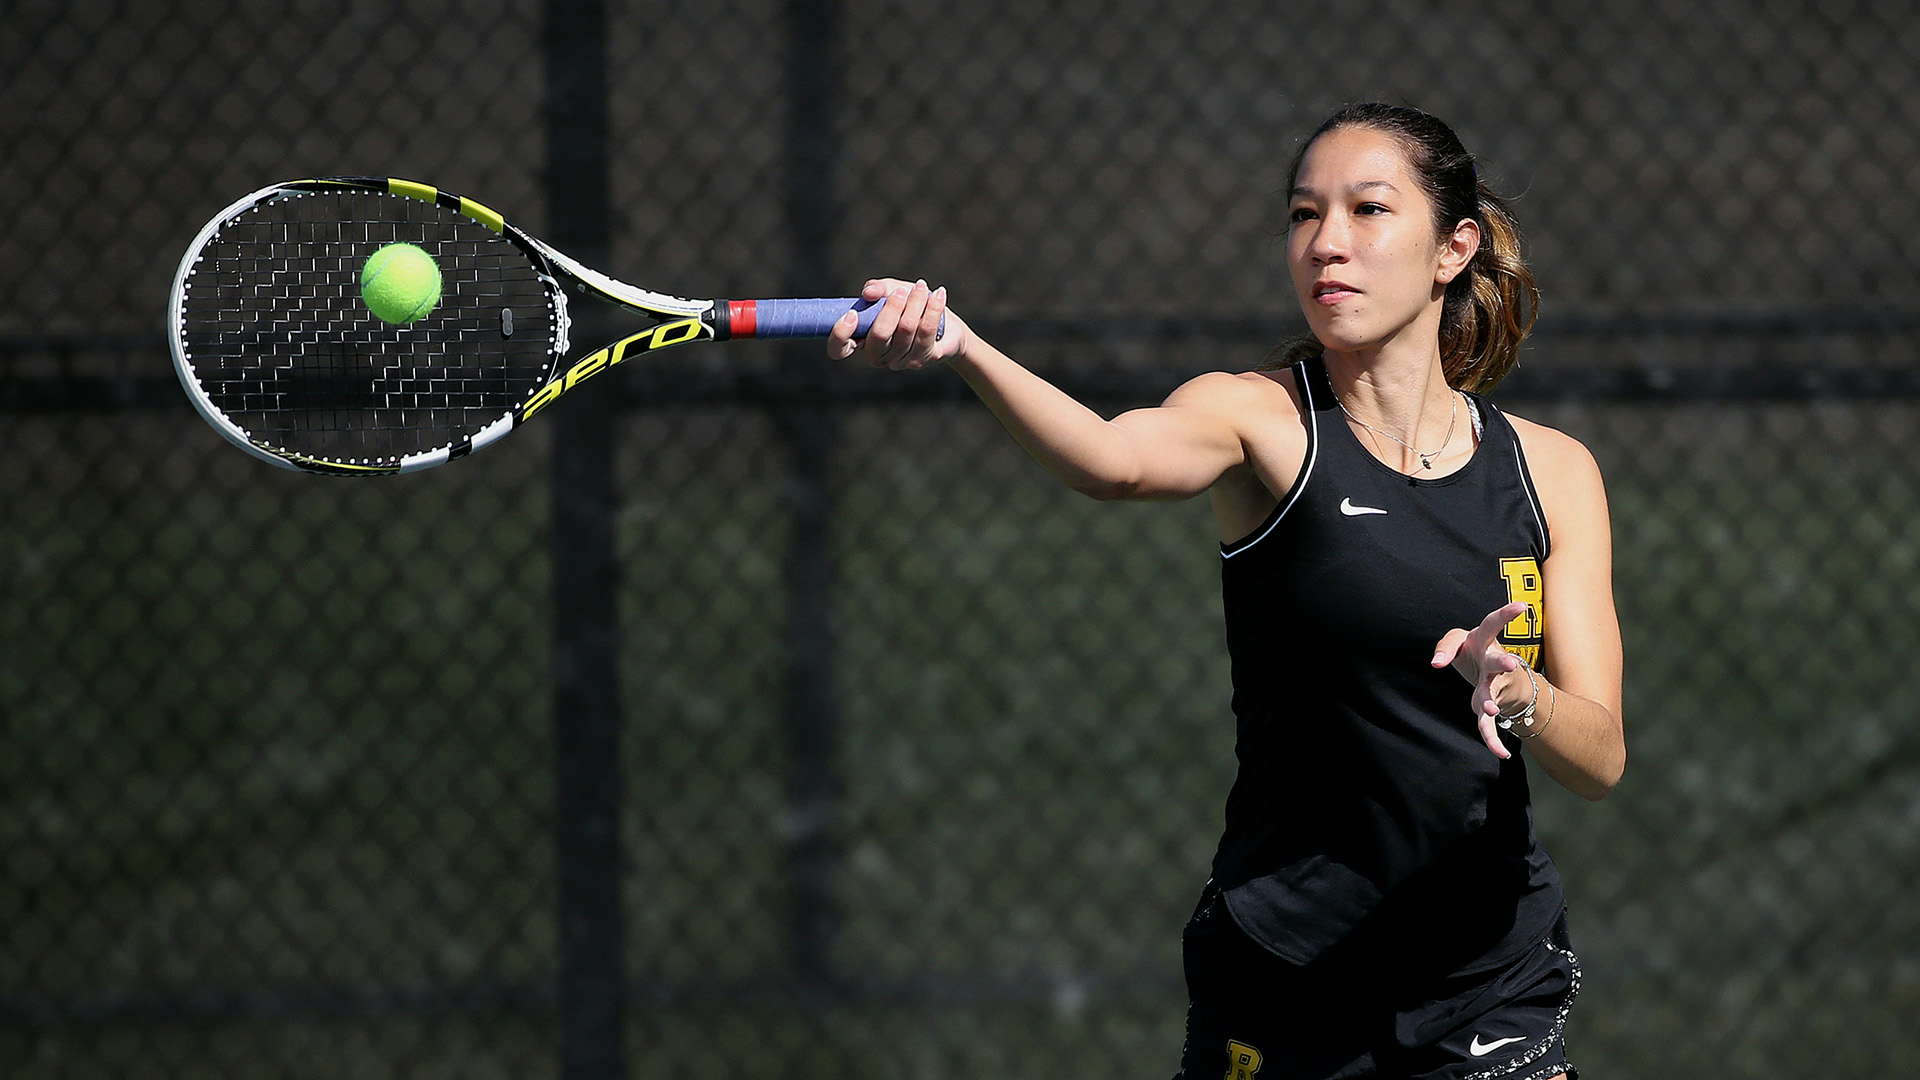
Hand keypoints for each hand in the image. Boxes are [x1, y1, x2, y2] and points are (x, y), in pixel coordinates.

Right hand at [826, 278, 967, 369]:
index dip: (840, 335)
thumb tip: (869, 293)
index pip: (839, 350)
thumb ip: (879, 289)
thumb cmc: (912, 307)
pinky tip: (938, 294)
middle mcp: (879, 356)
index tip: (852, 314)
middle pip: (879, 335)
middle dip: (891, 307)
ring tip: (922, 287)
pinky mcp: (924, 358)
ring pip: (906, 329)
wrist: (948, 327)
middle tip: (902, 291)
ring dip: (916, 302)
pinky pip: (927, 331)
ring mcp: (901, 360)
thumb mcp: (892, 292)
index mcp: (863, 341)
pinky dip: (933, 308)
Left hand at [1431, 601, 1532, 758]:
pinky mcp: (1489, 704)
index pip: (1492, 623)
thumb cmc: (1473, 650)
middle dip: (1502, 663)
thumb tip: (1436, 664)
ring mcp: (1494, 685)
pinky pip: (1488, 724)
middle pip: (1497, 661)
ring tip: (1490, 710)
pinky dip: (1492, 739)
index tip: (1523, 606)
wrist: (1495, 674)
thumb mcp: (1458, 640)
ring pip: (1492, 693)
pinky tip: (1500, 754)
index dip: (1506, 614)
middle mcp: (1493, 662)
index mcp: (1484, 640)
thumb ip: (1446, 646)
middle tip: (1508, 664)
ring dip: (1490, 701)